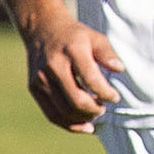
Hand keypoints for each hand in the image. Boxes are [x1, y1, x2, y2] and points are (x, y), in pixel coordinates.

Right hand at [19, 10, 125, 132]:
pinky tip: (84, 125)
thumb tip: (119, 69)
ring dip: (84, 118)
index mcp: (72, 50)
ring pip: (64, 111)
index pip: (91, 79)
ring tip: (95, 114)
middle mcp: (53, 66)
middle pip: (76, 100)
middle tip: (104, 108)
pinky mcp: (34, 88)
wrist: (42, 29)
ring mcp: (40, 79)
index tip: (114, 97)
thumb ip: (108, 53)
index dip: (106, 93)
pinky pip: (52, 114)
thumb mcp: (95, 37)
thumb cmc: (75, 36)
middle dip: (94, 109)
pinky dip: (69, 124)